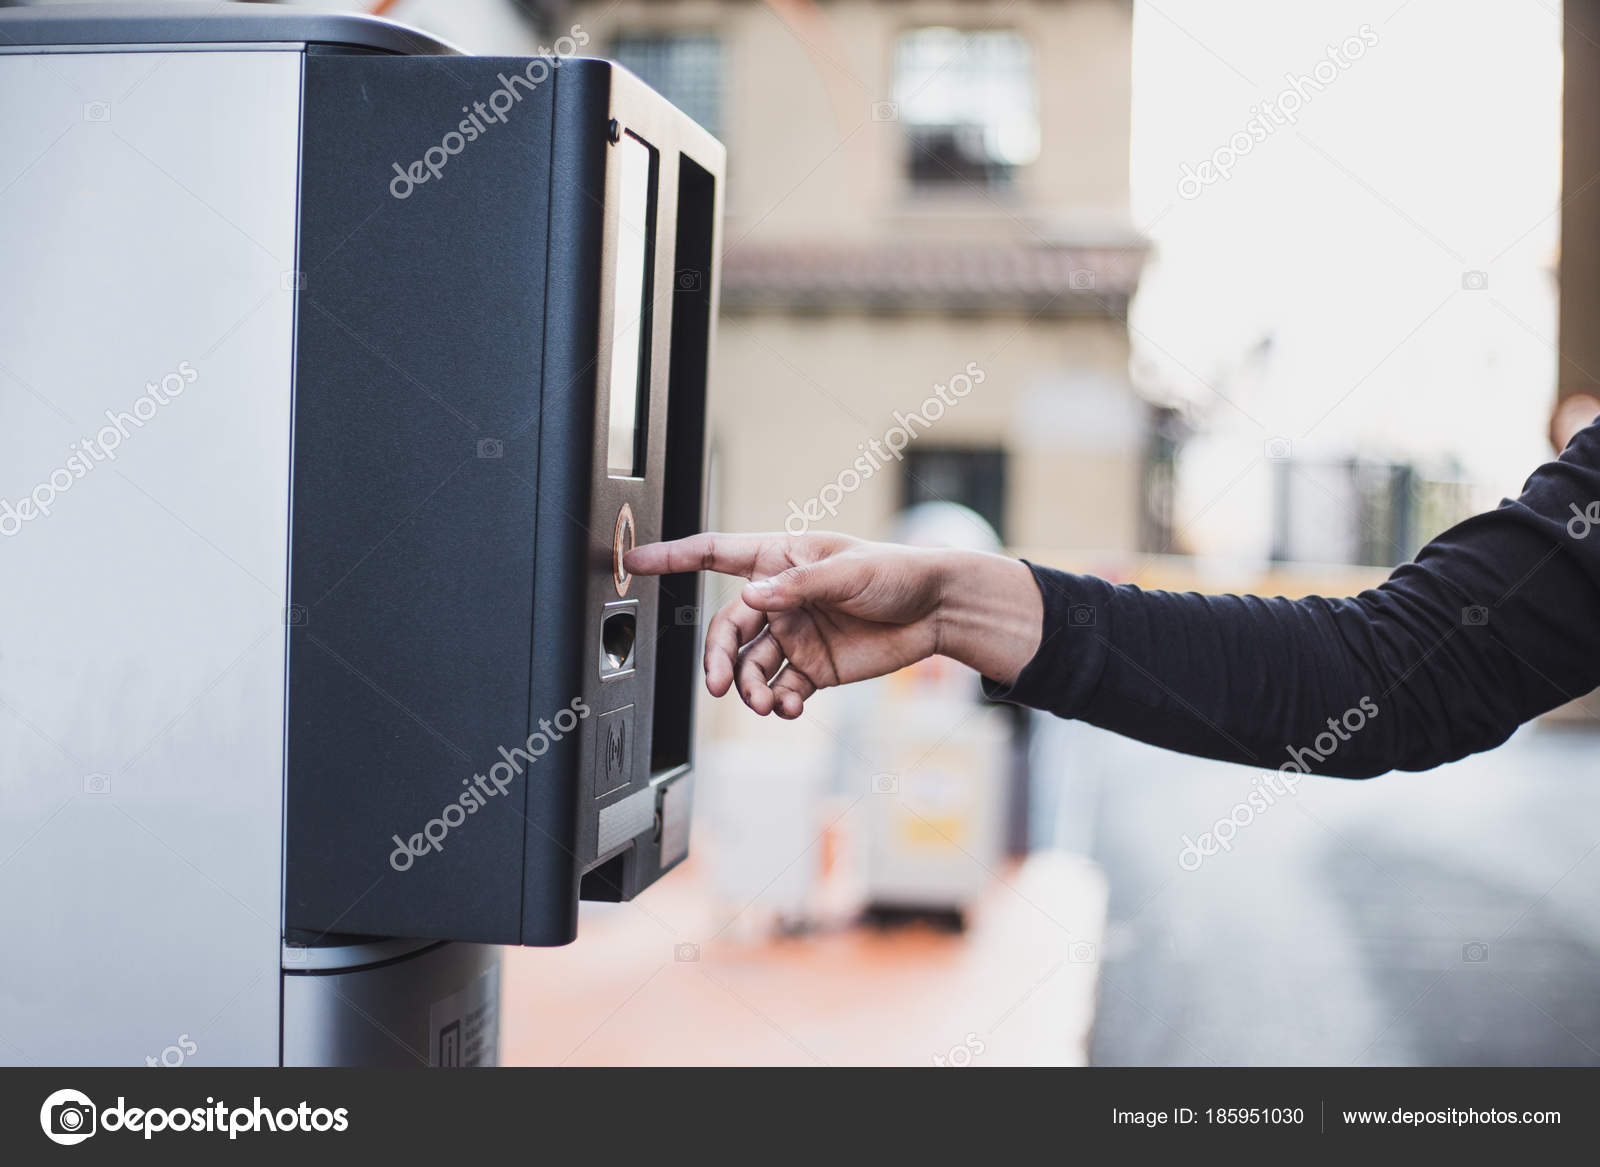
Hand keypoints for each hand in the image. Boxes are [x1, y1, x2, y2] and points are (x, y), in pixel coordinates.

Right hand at [624, 532, 1042, 718]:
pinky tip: (785, 707)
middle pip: (728, 627)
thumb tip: (752, 596)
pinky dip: (775, 702)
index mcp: (781, 559)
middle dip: (719, 657)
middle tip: (722, 684)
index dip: (674, 557)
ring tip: (762, 702)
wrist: (939, 611)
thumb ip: (800, 585)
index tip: (636, 563)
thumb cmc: (898, 572)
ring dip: (748, 686)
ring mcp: (793, 635)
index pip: (716, 554)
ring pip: (750, 665)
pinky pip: (779, 688)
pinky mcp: (812, 668)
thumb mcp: (850, 570)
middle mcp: (779, 598)